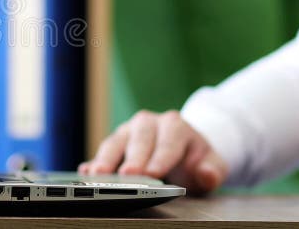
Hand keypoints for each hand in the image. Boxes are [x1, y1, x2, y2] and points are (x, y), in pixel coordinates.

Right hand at [78, 110, 228, 195]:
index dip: (160, 158)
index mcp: (174, 125)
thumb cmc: (194, 159)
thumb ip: (213, 170)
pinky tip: (86, 173)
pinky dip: (93, 162)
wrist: (181, 151)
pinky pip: (102, 151)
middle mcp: (148, 123)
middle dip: (132, 158)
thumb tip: (206, 173)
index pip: (168, 141)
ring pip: (115, 142)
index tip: (154, 173)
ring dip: (106, 159)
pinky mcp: (113, 143)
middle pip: (138, 139)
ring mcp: (127, 131)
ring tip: (98, 176)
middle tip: (126, 176)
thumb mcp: (211, 164)